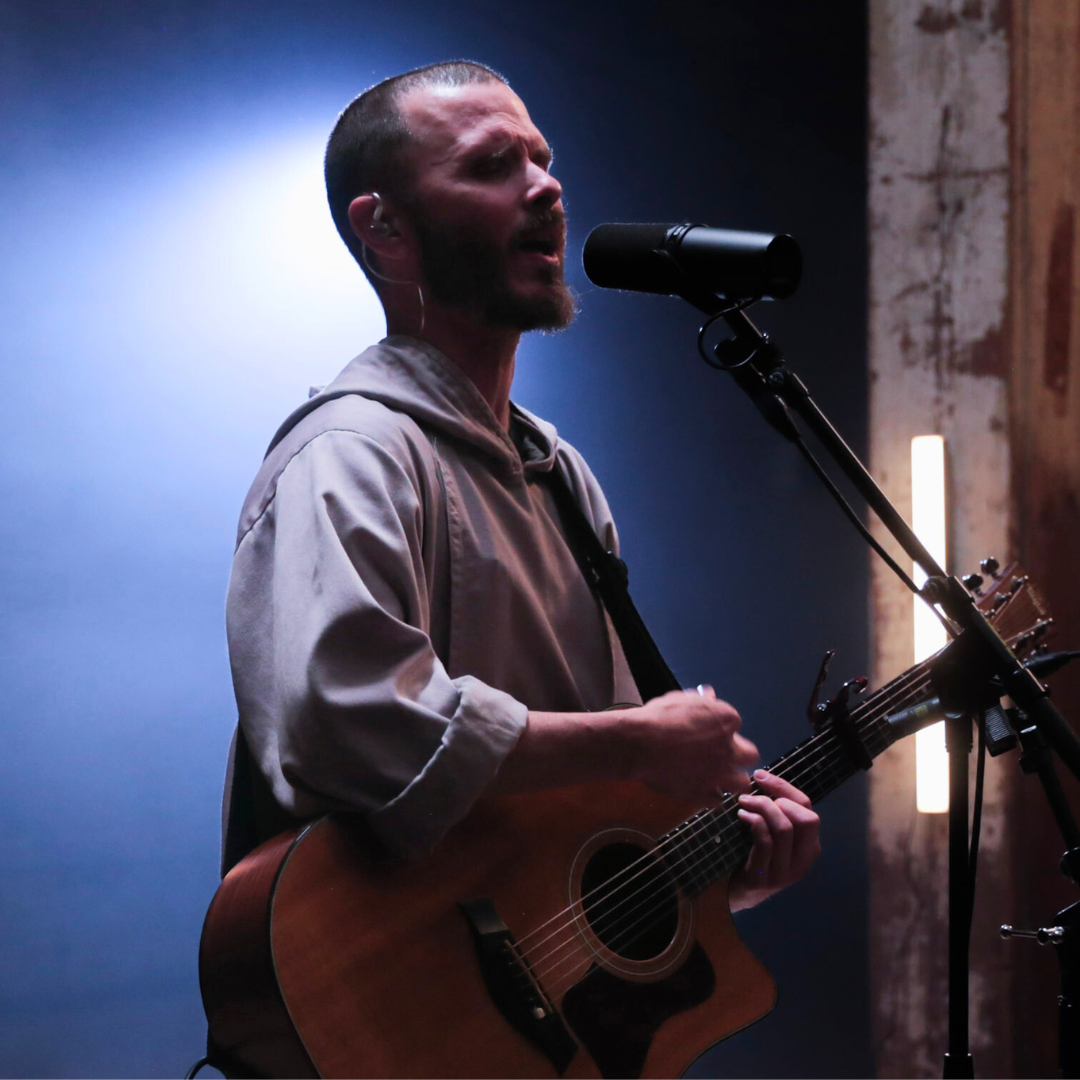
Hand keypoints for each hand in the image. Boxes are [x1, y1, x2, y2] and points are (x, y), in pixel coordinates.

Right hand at [624, 686, 758, 804]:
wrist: (640, 744)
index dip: (723, 728)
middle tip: (725, 755)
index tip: (711, 730)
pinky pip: (717, 800)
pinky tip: (699, 789)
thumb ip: (699, 701)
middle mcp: (729, 748)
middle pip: (751, 755)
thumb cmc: (658, 717)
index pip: (735, 723)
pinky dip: (709, 795)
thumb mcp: (679, 700)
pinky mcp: (704, 793)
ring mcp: (718, 773)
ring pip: (742, 783)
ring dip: (732, 779)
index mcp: (725, 720)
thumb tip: (709, 695)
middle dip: (740, 755)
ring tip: (719, 777)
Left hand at [728, 770, 820, 911]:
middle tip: (754, 795)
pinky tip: (742, 816)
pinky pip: (765, 842)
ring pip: (784, 829)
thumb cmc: (752, 856)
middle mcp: (803, 862)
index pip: (809, 810)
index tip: (761, 775)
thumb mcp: (772, 836)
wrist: (733, 894)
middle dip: (778, 798)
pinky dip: (754, 822)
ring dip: (762, 808)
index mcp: (809, 848)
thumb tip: (763, 778)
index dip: (785, 788)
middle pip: (806, 819)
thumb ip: (777, 815)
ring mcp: (785, 873)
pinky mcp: (764, 878)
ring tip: (743, 802)